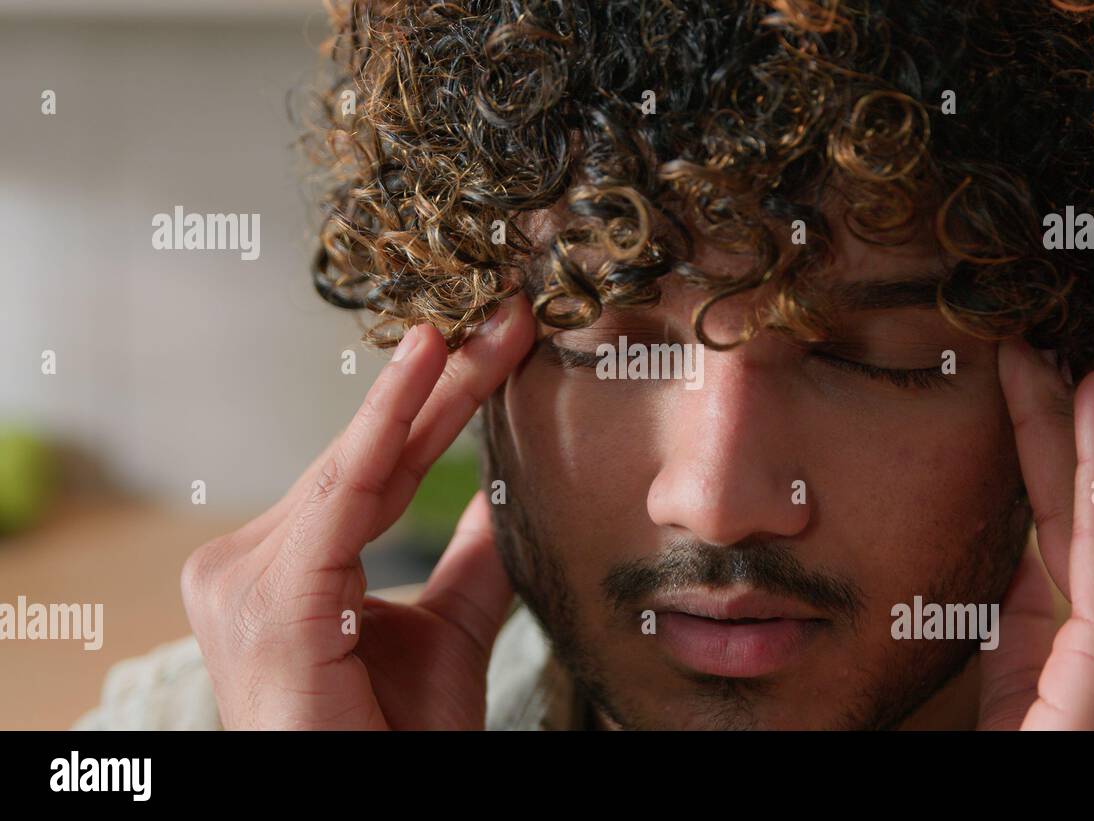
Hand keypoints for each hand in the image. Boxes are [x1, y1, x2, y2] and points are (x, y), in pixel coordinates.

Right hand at [181, 295, 533, 728]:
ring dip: (435, 390)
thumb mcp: (447, 630)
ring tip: (493, 328)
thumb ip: (468, 558)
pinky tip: (427, 362)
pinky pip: (344, 493)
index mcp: (281, 569)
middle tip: (511, 317)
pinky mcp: (270, 593)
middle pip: (367, 459)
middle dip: (447, 385)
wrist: (362, 805)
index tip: (498, 349)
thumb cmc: (392, 737)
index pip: (374, 473)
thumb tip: (504, 491)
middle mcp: (244, 563)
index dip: (439, 409)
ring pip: (361, 464)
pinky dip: (386, 424)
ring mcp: (244, 578)